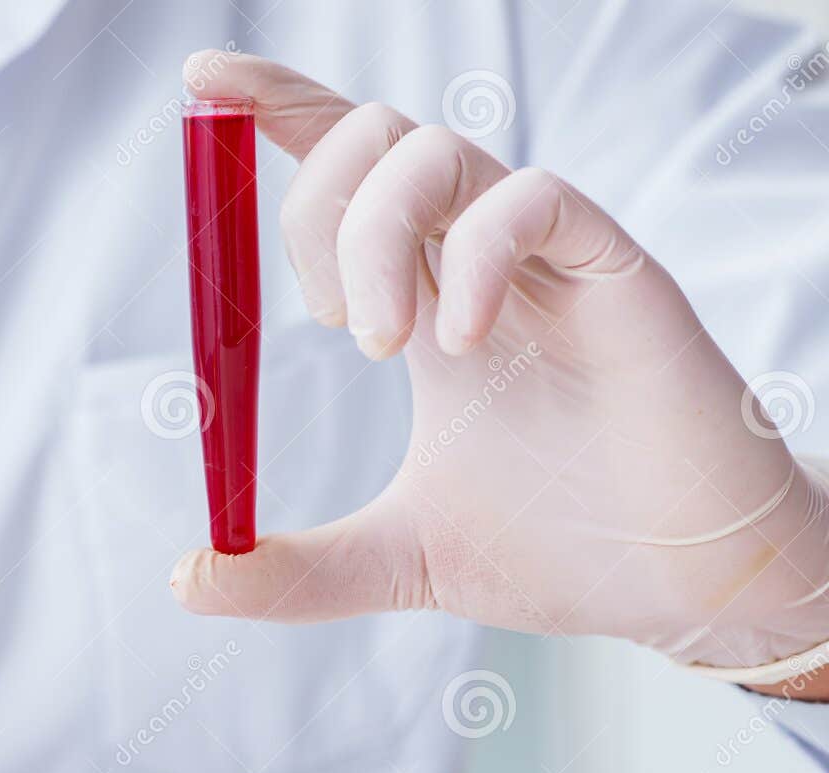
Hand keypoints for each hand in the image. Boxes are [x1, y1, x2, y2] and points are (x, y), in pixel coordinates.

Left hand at [170, 52, 828, 676]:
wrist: (680, 588)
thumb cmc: (557, 550)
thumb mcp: (398, 561)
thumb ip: (295, 572)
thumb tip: (192, 581)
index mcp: (419, 299)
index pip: (341, 170)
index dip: (274, 109)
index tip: (204, 82)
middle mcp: (473, 261)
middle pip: (371, 139)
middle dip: (313, 204)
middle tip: (331, 323)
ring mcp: (542, 261)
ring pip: (436, 151)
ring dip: (376, 234)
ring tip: (383, 343)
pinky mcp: (614, 274)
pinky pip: (532, 201)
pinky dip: (472, 257)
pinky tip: (460, 343)